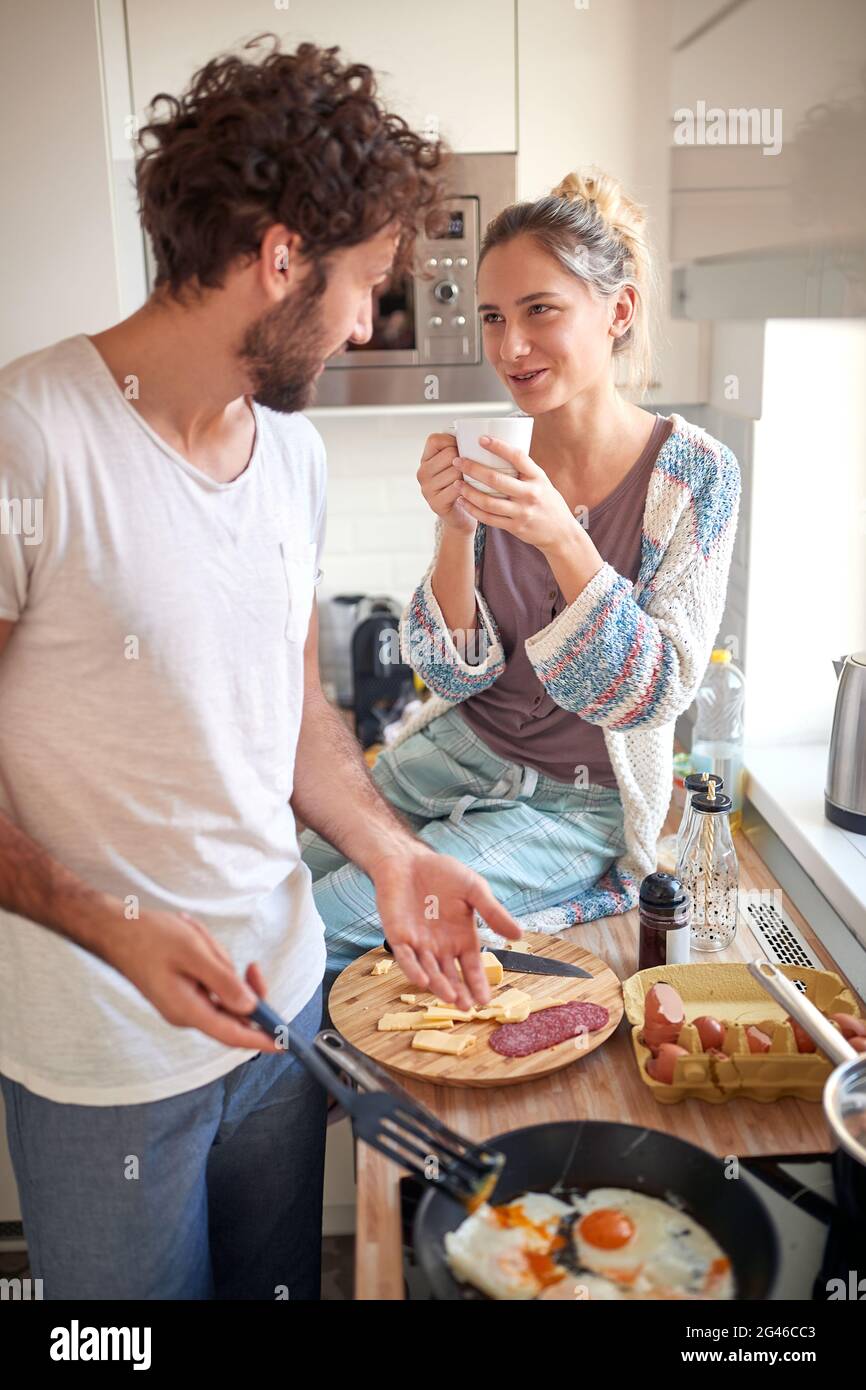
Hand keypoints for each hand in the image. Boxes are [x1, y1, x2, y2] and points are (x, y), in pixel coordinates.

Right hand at [102, 907, 282, 1052]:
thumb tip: (250, 1006)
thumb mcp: (193, 952)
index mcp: (188, 1010)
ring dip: (220, 964)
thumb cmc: (149, 937)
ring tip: (197, 941)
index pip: (232, 1034)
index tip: (284, 1042)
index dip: (261, 1039)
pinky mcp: (183, 992)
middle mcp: (186, 1014)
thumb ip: (223, 981)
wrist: (115, 929)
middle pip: (232, 1010)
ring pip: (223, 991)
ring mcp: (184, 1004)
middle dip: (239, 982)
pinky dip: (211, 962)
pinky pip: (210, 982)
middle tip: (237, 960)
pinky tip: (194, 942)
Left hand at [369, 844, 521, 1008]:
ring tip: (451, 998)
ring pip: (430, 971)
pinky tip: (423, 981)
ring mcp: (419, 944)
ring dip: (439, 986)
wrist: (409, 859)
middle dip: (459, 992)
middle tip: (466, 1007)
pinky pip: (406, 958)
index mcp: (462, 938)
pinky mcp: (398, 938)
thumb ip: (493, 912)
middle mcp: (441, 946)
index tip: (485, 1001)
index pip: (472, 967)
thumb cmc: (443, 873)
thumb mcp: (474, 889)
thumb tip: (519, 936)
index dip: (478, 983)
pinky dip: (414, 970)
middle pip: (451, 975)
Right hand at [417, 432, 476, 535]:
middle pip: (449, 454)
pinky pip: (457, 488)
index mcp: (425, 459)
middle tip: (471, 470)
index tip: (462, 451)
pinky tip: (470, 492)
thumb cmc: (464, 484)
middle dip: (465, 460)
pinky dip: (468, 489)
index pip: (435, 440)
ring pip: (455, 471)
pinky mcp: (436, 503)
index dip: (452, 442)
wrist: (462, 516)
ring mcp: (427, 489)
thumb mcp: (458, 463)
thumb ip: (461, 447)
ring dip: (468, 476)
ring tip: (471, 482)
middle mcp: (422, 473)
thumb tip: (480, 431)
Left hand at [456, 435, 583, 556]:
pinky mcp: (515, 527)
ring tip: (456, 483)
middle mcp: (531, 494)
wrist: (561, 533)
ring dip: (468, 492)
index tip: (482, 439)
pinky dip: (473, 509)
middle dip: (473, 469)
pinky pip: (489, 518)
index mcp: (538, 478)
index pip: (518, 457)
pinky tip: (463, 502)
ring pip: (488, 502)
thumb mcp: (543, 482)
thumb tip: (500, 453)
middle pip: (496, 479)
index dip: (499, 446)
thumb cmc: (549, 503)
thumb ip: (525, 471)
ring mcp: (522, 512)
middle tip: (458, 462)